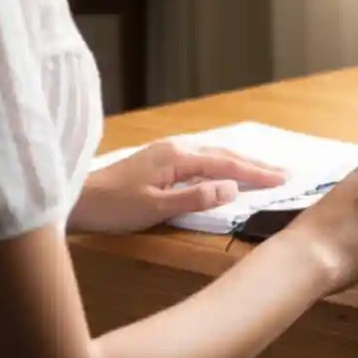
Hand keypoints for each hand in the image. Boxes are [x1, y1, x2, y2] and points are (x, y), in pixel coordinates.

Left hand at [70, 140, 287, 233]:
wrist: (75, 200)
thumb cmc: (112, 207)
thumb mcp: (156, 208)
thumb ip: (196, 197)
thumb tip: (232, 188)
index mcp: (178, 157)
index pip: (227, 165)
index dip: (256, 173)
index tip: (282, 179)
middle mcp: (175, 148)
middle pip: (224, 155)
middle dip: (255, 164)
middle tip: (283, 173)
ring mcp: (167, 152)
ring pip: (213, 155)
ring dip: (239, 162)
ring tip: (262, 170)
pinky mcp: (160, 161)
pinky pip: (201, 159)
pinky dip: (221, 164)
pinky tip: (225, 169)